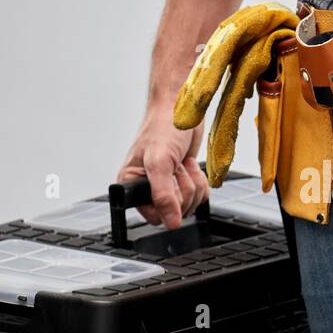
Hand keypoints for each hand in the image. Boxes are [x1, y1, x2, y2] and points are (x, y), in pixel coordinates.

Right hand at [116, 110, 207, 228]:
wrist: (181, 109)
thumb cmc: (163, 128)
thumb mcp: (159, 162)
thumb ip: (162, 195)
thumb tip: (171, 223)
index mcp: (132, 184)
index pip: (154, 216)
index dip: (167, 203)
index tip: (168, 182)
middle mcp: (148, 188)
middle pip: (176, 211)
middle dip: (182, 188)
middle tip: (175, 166)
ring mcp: (168, 185)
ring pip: (190, 204)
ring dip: (192, 182)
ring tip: (181, 162)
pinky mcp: (184, 180)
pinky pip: (200, 196)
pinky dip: (200, 180)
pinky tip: (190, 164)